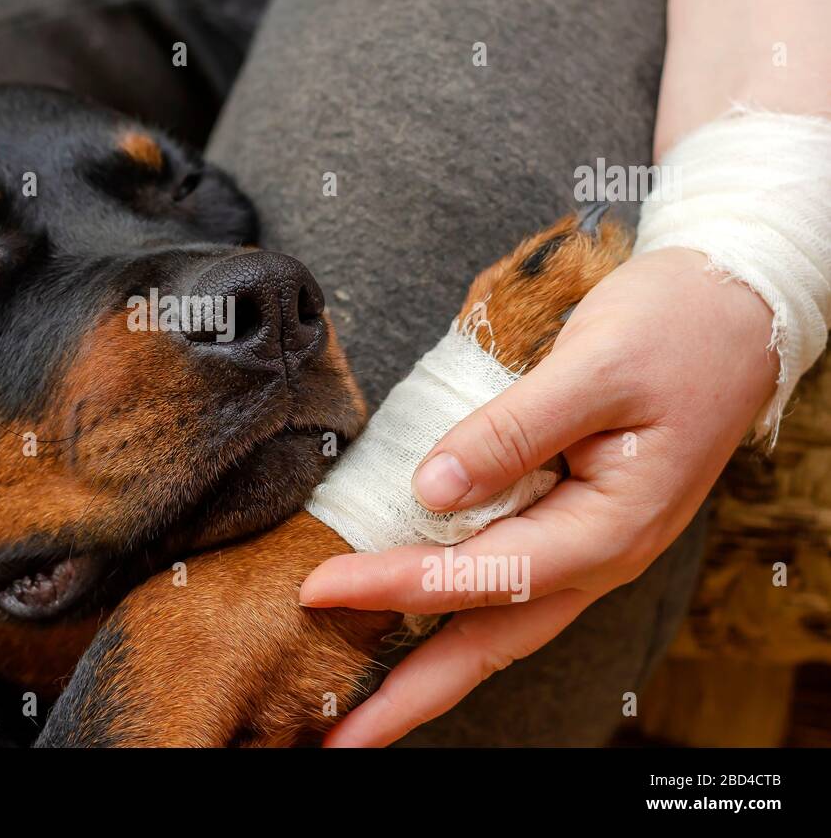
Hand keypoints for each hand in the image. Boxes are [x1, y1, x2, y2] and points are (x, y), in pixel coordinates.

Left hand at [299, 246, 778, 746]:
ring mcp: (585, 547)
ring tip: (364, 709)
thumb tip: (430, 487)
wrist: (735, 316)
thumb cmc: (675, 333)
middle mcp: (597, 555)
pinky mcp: (570, 525)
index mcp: (608, 526)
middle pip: (490, 644)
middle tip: (338, 740)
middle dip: (412, 697)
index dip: (394, 583)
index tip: (320, 589)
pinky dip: (452, 618)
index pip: (481, 574)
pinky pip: (504, 590)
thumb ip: (511, 432)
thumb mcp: (594, 369)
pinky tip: (411, 626)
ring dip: (428, 671)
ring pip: (497, 628)